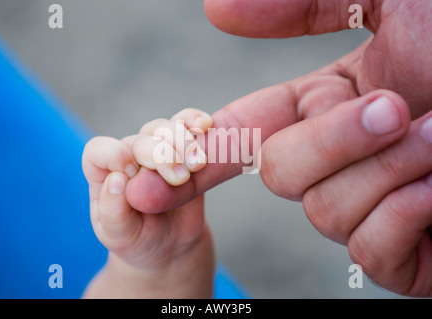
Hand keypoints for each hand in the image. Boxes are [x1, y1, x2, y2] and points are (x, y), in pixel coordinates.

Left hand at [81, 109, 214, 297]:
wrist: (172, 245)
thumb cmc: (139, 239)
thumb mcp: (119, 236)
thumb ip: (113, 212)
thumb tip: (116, 179)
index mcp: (104, 174)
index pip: (99, 150)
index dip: (114, 155)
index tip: (133, 174)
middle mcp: (129, 156)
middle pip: (140, 139)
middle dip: (161, 154)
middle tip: (179, 179)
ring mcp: (157, 149)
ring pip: (164, 128)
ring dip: (182, 141)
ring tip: (197, 165)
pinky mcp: (183, 148)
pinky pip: (187, 124)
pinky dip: (195, 121)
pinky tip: (205, 127)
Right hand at [203, 0, 431, 295]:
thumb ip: (301, 1)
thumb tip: (213, 9)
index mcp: (336, 102)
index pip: (246, 132)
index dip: (201, 150)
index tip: (151, 174)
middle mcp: (350, 155)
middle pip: (280, 174)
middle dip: (327, 144)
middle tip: (395, 107)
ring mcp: (381, 203)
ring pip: (322, 213)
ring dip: (382, 172)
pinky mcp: (415, 252)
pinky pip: (371, 250)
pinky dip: (405, 217)